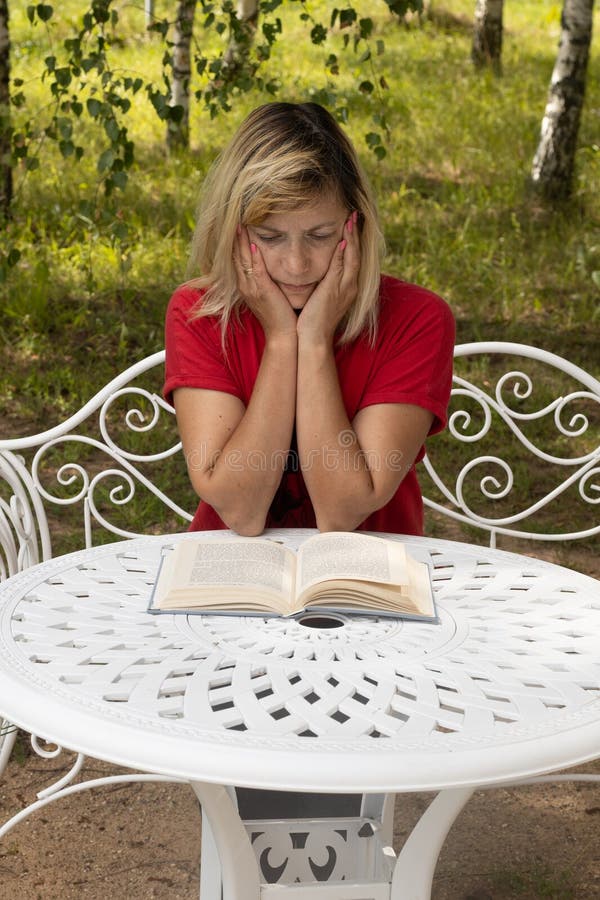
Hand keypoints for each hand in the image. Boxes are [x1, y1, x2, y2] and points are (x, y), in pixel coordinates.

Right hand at [234, 227, 297, 339]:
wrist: (283, 335)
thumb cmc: (280, 315)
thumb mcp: (270, 294)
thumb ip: (266, 279)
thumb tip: (269, 265)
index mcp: (246, 285)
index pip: (237, 258)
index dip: (236, 241)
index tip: (236, 224)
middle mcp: (245, 285)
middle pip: (236, 256)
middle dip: (235, 237)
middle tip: (233, 217)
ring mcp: (252, 289)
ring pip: (243, 261)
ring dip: (241, 242)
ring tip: (240, 225)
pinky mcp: (262, 292)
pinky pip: (256, 272)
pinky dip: (254, 258)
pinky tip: (254, 245)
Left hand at [296, 212, 359, 343]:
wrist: (313, 339)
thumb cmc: (313, 321)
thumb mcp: (321, 298)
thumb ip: (324, 284)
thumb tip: (320, 274)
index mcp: (347, 288)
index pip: (352, 259)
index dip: (352, 241)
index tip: (350, 224)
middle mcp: (350, 286)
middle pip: (356, 254)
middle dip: (355, 234)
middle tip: (354, 214)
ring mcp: (344, 288)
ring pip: (351, 258)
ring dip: (351, 238)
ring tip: (350, 220)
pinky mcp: (334, 290)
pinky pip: (341, 267)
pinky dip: (343, 253)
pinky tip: (342, 239)